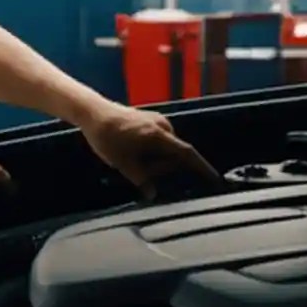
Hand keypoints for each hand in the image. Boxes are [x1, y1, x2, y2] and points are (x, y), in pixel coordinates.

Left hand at [81, 105, 219, 198]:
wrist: (91, 112)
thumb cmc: (106, 137)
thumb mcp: (122, 163)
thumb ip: (140, 179)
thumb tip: (152, 194)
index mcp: (159, 134)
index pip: (187, 153)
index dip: (202, 168)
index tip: (215, 179)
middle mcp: (162, 124)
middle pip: (174, 153)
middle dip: (163, 167)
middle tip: (141, 174)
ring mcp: (156, 119)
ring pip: (166, 147)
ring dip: (156, 159)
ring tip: (131, 160)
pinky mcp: (149, 118)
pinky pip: (158, 140)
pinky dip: (152, 150)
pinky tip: (133, 153)